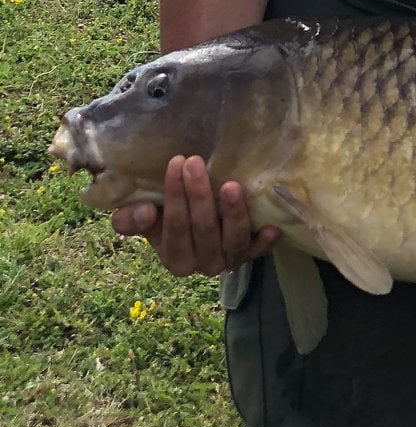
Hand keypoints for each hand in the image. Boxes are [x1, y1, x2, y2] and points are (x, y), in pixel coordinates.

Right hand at [111, 155, 279, 276]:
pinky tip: (272, 227)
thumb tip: (142, 211)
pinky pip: (260, 250)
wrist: (199, 223)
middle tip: (195, 162)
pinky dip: (265, 241)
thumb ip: (131, 219)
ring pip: (233, 241)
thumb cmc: (168, 215)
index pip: (174, 228)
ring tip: (231, 186)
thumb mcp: (145, 218)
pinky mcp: (252, 252)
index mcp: (175, 259)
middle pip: (203, 231)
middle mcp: (203, 264)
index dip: (174, 197)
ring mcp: (229, 259)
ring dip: (233, 214)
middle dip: (198, 196)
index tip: (175, 163)